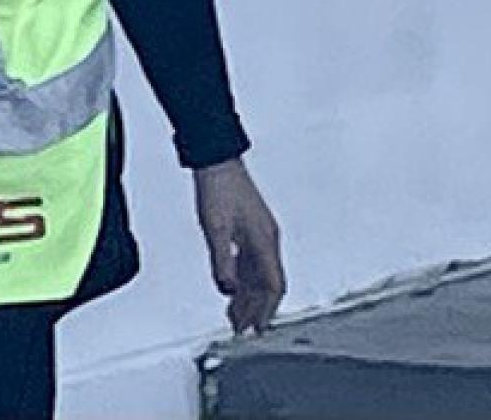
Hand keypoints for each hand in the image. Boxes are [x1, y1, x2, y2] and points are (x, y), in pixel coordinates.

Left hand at [194, 158, 285, 334]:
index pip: (274, 283)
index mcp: (264, 240)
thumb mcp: (216, 228)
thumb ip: (223, 261)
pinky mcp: (249, 231)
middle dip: (257, 308)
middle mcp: (266, 239)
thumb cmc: (220, 188)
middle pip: (268, 283)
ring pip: (259, 275)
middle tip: (243, 329)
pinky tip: (232, 291)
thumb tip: (228, 289)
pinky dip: (242, 282)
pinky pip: (250, 264)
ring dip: (249, 297)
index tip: (258, 327)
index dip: (267, 309)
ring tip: (235, 317)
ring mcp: (259, 235)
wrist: (217, 162)